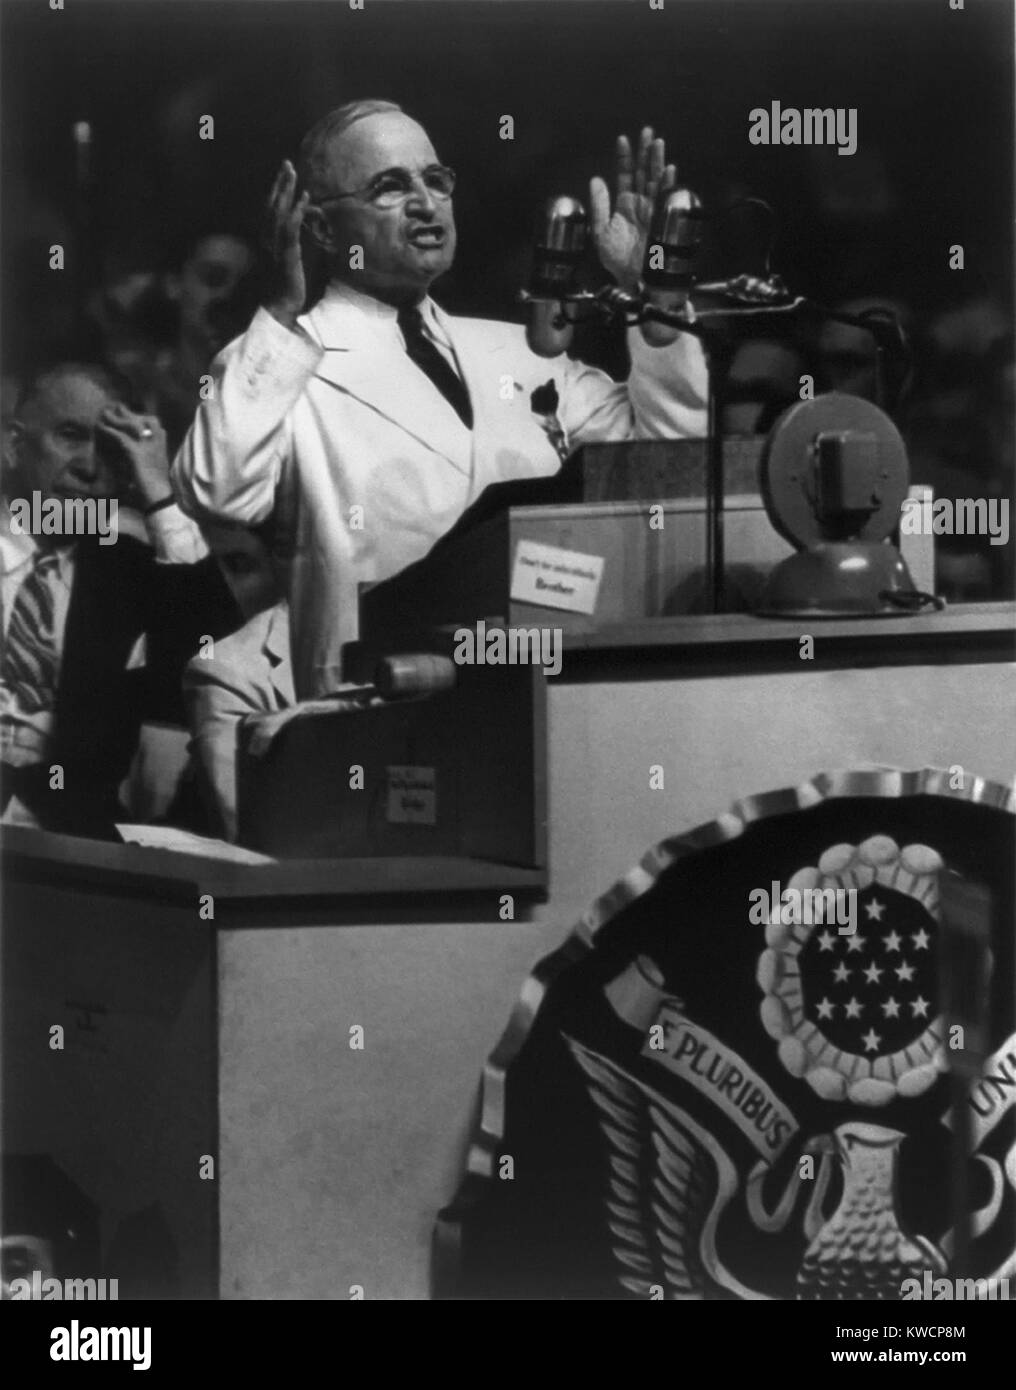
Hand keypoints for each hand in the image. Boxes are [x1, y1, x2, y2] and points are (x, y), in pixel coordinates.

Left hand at [95, 405, 169, 509]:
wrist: (159, 498)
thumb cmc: (156, 489)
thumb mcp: (153, 469)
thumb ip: (145, 460)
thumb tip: (133, 461)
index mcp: (162, 446)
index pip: (154, 424)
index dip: (142, 418)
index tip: (131, 415)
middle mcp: (158, 442)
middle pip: (145, 419)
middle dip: (130, 413)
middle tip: (116, 407)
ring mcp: (148, 446)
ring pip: (132, 424)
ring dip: (117, 419)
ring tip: (104, 414)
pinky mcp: (137, 453)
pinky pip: (121, 437)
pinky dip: (110, 430)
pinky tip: (100, 427)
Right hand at [260, 159, 310, 329]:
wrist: (279, 312)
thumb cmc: (285, 292)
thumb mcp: (291, 265)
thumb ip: (294, 248)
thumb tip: (302, 237)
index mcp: (269, 243)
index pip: (271, 212)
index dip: (277, 192)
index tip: (285, 176)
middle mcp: (269, 241)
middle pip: (273, 206)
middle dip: (280, 184)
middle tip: (288, 163)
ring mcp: (276, 248)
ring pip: (279, 213)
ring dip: (286, 191)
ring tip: (293, 173)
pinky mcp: (286, 257)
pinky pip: (290, 230)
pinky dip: (296, 211)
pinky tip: (304, 198)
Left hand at [589, 127, 676, 291]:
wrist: (632, 280)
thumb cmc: (617, 261)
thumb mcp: (600, 232)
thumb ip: (600, 206)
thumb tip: (596, 180)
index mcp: (624, 204)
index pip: (625, 175)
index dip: (624, 158)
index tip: (622, 140)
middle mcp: (640, 203)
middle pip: (643, 172)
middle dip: (644, 152)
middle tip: (646, 131)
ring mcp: (652, 210)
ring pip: (655, 180)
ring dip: (657, 161)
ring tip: (657, 142)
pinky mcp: (662, 219)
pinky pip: (666, 198)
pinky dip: (668, 184)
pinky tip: (668, 170)